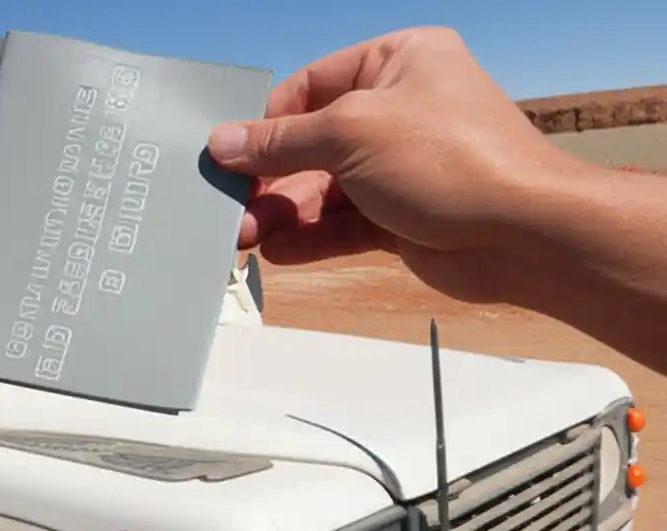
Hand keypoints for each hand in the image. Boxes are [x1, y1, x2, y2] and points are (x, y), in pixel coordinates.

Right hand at [207, 27, 582, 303]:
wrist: (523, 235)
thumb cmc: (454, 160)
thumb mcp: (350, 134)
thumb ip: (281, 142)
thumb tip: (224, 143)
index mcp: (398, 62)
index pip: (310, 86)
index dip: (266, 123)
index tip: (228, 155)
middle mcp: (400, 109)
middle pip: (311, 143)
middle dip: (269, 178)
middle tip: (231, 206)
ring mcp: (401, 165)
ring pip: (324, 188)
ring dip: (283, 213)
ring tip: (245, 238)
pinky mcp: (402, 214)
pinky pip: (343, 223)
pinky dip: (310, 237)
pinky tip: (278, 251)